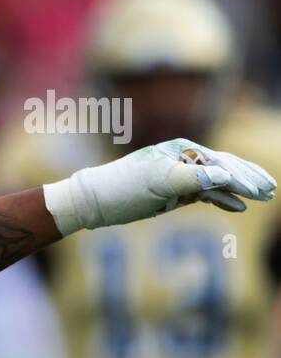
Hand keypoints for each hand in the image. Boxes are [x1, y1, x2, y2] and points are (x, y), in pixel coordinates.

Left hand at [44, 138, 276, 235]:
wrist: (94, 201)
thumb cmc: (122, 189)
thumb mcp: (157, 184)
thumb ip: (192, 179)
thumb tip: (224, 175)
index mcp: (181, 150)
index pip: (220, 163)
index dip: (242, 178)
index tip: (260, 192)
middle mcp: (182, 158)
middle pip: (224, 167)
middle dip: (249, 179)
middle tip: (272, 190)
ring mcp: (178, 175)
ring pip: (216, 180)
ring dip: (239, 189)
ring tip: (264, 197)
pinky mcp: (172, 191)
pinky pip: (203, 193)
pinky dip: (221, 199)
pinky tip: (237, 207)